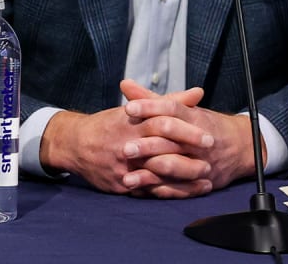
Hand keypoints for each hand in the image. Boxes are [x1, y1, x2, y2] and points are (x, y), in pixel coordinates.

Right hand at [40, 80, 238, 197]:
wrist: (75, 144)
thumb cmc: (110, 124)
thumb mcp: (137, 109)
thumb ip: (169, 102)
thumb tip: (198, 93)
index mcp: (131, 123)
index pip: (162, 125)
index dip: (186, 131)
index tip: (208, 136)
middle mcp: (126, 145)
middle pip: (161, 152)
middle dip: (188, 159)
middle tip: (212, 161)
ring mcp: (122, 167)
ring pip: (156, 175)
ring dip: (183, 181)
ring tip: (206, 183)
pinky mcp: (118, 185)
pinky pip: (146, 191)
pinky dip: (168, 193)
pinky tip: (186, 194)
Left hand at [120, 79, 261, 194]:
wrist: (241, 147)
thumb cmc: (205, 125)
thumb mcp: (183, 109)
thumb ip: (152, 99)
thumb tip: (125, 85)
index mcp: (194, 118)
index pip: (172, 110)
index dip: (150, 108)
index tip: (129, 108)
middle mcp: (197, 141)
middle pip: (171, 141)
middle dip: (147, 146)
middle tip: (124, 149)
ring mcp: (200, 162)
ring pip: (174, 167)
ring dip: (150, 174)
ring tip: (127, 177)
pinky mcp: (200, 181)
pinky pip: (178, 189)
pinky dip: (158, 190)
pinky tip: (140, 191)